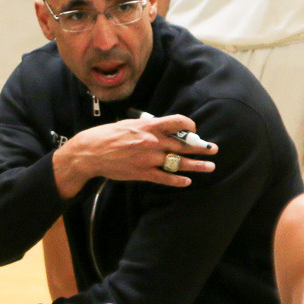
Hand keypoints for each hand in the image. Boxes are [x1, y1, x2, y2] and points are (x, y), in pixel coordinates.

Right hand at [54, 114, 215, 197]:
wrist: (90, 152)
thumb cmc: (109, 135)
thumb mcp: (130, 124)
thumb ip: (148, 126)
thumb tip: (164, 128)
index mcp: (149, 126)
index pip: (177, 122)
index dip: (189, 124)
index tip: (194, 128)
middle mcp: (152, 142)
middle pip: (183, 144)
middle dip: (201, 147)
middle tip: (213, 149)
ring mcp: (148, 159)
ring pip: (179, 163)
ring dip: (197, 165)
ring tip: (210, 167)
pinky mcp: (142, 173)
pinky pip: (165, 178)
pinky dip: (178, 180)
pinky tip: (187, 181)